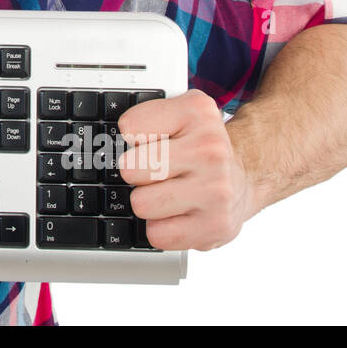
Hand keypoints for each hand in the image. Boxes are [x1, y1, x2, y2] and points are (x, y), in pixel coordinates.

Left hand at [115, 89, 257, 250]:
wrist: (245, 177)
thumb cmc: (201, 148)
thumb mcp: (178, 114)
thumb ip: (144, 119)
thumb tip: (101, 143)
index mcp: (197, 112)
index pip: (129, 127)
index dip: (133, 137)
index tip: (150, 140)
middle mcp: (211, 149)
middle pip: (130, 169)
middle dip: (136, 173)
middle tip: (157, 172)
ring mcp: (216, 189)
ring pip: (141, 204)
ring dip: (149, 203)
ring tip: (170, 192)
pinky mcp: (216, 225)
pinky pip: (158, 235)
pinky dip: (162, 228)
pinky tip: (180, 213)